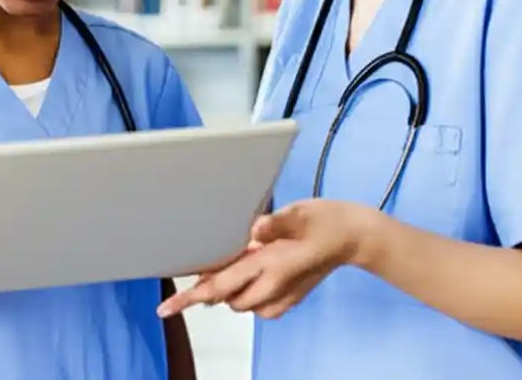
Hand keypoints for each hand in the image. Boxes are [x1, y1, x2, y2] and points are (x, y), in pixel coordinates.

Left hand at [157, 199, 377, 319]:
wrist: (356, 236)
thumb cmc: (327, 221)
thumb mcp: (299, 213)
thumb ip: (275, 223)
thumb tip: (254, 228)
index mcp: (272, 265)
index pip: (220, 287)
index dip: (190, 297)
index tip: (166, 308)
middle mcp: (275, 286)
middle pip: (226, 298)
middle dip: (209, 288)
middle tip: (199, 268)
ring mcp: (284, 295)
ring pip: (241, 303)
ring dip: (231, 288)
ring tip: (238, 261)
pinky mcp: (290, 296)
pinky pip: (258, 305)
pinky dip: (247, 291)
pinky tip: (253, 269)